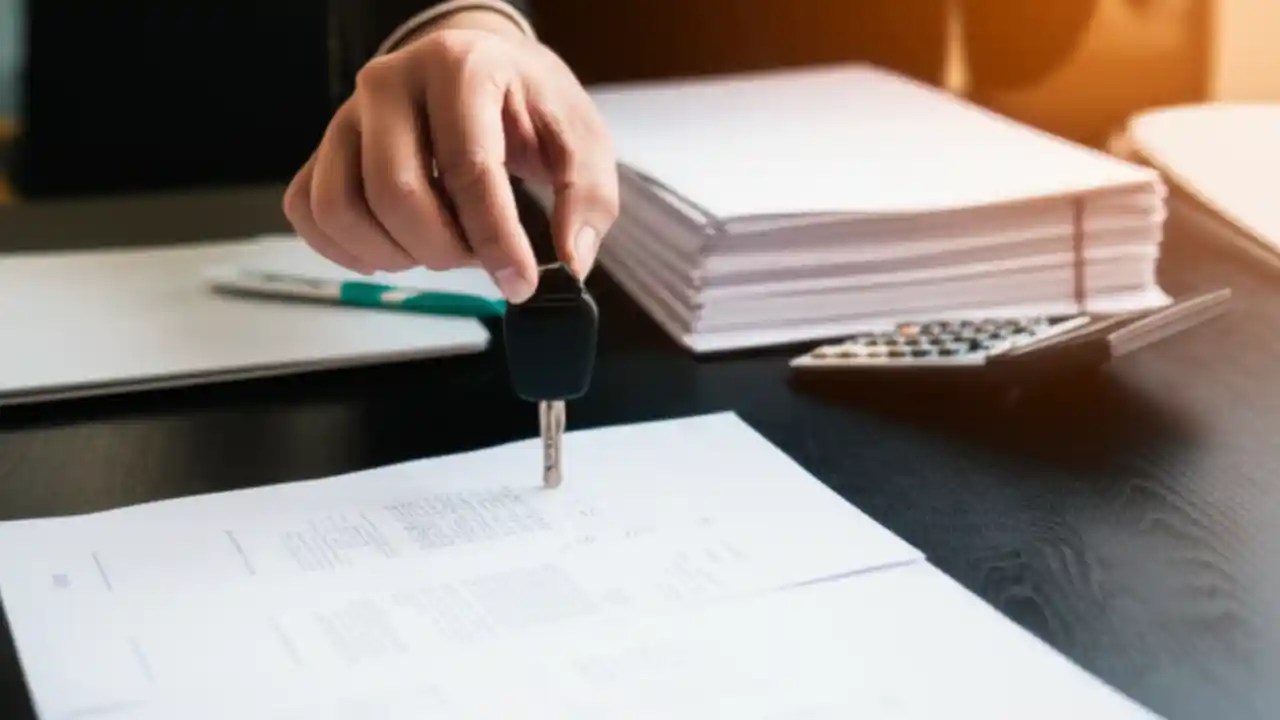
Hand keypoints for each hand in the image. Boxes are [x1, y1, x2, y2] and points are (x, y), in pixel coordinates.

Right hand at [283, 10, 618, 302]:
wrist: (483, 69)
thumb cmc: (528, 104)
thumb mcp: (581, 140)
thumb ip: (587, 198)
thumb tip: (570, 261)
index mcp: (460, 68)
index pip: (467, 167)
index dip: (495, 238)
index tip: (521, 282)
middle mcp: (390, 82)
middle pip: (395, 193)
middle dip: (443, 250)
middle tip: (480, 256)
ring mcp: (347, 114)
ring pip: (341, 208)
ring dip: (394, 254)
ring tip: (440, 248)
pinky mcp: (325, 147)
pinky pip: (309, 210)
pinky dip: (347, 249)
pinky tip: (395, 249)